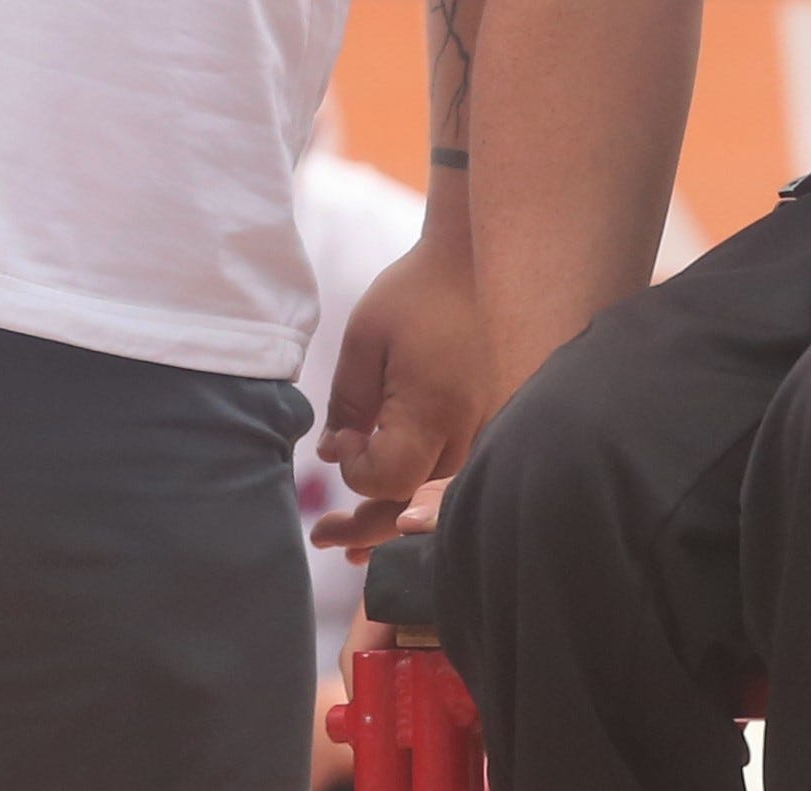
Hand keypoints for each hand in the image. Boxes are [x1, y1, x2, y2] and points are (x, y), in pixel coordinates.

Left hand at [308, 242, 486, 557]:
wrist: (471, 265)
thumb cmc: (414, 294)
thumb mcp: (364, 338)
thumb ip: (347, 400)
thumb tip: (333, 454)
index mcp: (432, 408)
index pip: (388, 479)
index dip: (355, 473)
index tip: (340, 443)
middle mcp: (466, 431)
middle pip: (414, 505)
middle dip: (365, 528)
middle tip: (321, 537)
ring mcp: (484, 433)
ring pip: (436, 501)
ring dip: (392, 524)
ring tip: (350, 546)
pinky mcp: (489, 429)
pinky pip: (454, 480)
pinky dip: (422, 503)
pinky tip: (397, 517)